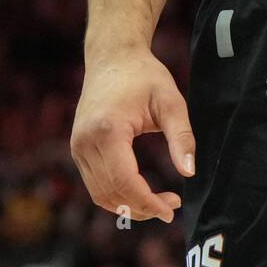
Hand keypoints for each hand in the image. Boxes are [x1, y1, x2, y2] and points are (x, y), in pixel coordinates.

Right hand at [71, 47, 195, 223]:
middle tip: (171, 206)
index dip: (148, 202)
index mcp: (108, 130)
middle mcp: (85, 142)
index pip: (125, 182)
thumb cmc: (145, 76)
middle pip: (110, 193)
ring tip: (158, 203)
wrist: (113, 56)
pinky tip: (139, 192)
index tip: (171, 209)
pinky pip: (94, 183)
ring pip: (99, 193)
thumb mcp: (171, 102)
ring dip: (128, 205)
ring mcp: (77, 146)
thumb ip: (182, 137)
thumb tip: (189, 172)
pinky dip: (116, 194)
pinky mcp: (77, 148)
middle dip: (141, 207)